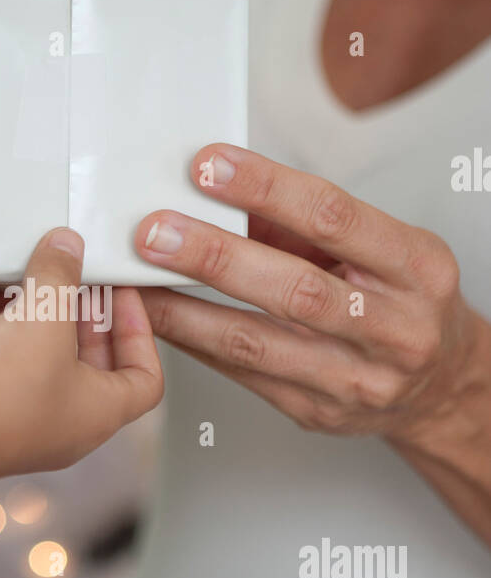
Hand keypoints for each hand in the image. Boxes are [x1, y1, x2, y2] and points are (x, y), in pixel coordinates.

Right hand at [0, 228, 163, 474]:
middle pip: (90, 367)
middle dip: (81, 319)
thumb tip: (66, 246)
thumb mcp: (47, 312)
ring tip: (23, 290)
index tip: (121, 295)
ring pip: (36, 366)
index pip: (146, 380)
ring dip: (31, 325)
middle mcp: (62, 428)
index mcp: (99, 414)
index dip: (140, 332)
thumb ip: (60, 272)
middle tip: (73, 282)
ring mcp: (17, 425)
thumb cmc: (1, 392)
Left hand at [135, 144, 484, 446]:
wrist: (439, 386)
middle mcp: (394, 329)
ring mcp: (355, 379)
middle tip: (155, 234)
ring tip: (138, 282)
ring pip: (257, 341)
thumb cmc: (403, 302)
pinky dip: (194, 342)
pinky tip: (161, 319)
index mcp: (416, 269)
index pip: (333, 218)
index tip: (209, 166)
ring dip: (186, 310)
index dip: (266, 189)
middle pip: (293, 288)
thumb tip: (223, 193)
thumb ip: (309, 225)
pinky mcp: (316, 412)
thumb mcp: (382, 249)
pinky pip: (243, 373)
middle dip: (214, 257)